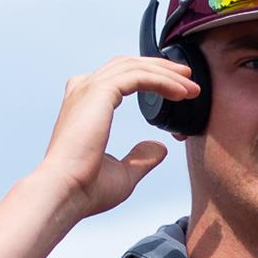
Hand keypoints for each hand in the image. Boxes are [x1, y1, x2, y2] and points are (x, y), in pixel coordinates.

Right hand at [29, 56, 199, 221]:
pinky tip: (182, 93)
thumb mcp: (123, 173)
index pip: (121, 77)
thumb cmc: (86, 188)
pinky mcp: (100, 92)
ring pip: (136, 67)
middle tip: (188, 76)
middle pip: (129, 65)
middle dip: (162, 68)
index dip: (151, 78)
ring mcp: (89, 88)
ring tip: (192, 87)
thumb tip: (159, 147)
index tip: (178, 90)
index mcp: (85, 104)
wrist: (65, 192)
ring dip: (167, 74)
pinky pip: (139, 77)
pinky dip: (163, 81)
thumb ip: (141, 158)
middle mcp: (84, 90)